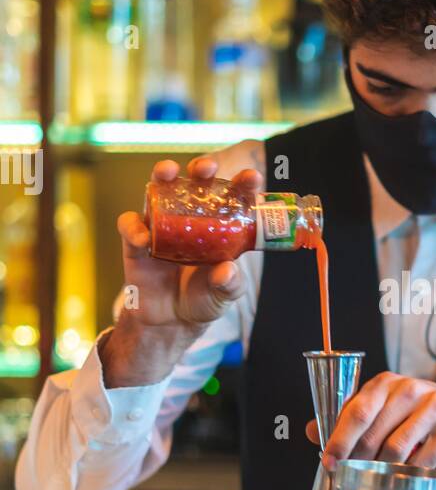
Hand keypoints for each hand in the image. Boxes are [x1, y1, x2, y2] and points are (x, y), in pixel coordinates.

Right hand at [116, 155, 261, 329]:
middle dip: (201, 168)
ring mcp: (162, 226)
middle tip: (206, 168)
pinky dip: (133, 228)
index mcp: (218, 226)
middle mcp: (190, 219)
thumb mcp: (224, 294)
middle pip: (196, 182)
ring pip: (159, 190)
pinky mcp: (136, 242)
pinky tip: (143, 239)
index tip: (252, 178)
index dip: (242, 184)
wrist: (171, 321)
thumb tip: (226, 270)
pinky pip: (130, 226)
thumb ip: (229, 284)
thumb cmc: (204, 299)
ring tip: (168, 172)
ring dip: (163, 176)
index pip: (233, 197)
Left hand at [305, 371, 435, 489]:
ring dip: (383, 470)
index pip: (356, 411)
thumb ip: (349, 419)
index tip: (329, 462)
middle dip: (357, 461)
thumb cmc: (420, 416)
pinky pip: (424, 459)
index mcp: (386, 383)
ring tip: (377, 481)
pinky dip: (411, 474)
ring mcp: (435, 406)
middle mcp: (410, 389)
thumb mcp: (384, 410)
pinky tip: (406, 477)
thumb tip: (308, 432)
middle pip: (374, 432)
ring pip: (397, 448)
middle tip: (349, 479)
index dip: (339, 440)